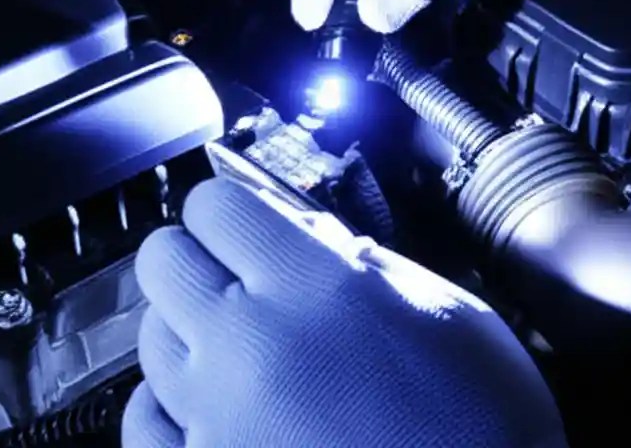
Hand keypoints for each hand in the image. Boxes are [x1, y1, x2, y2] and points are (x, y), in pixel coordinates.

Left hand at [123, 178, 565, 446]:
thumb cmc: (487, 426)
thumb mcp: (452, 313)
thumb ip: (364, 264)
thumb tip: (305, 234)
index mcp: (316, 288)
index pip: (214, 204)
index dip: (235, 210)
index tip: (252, 227)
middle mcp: (249, 345)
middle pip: (163, 260)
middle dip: (199, 259)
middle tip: (241, 281)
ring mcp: (215, 418)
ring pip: (150, 336)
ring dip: (190, 333)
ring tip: (245, 354)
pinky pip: (143, 421)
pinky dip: (169, 406)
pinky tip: (212, 407)